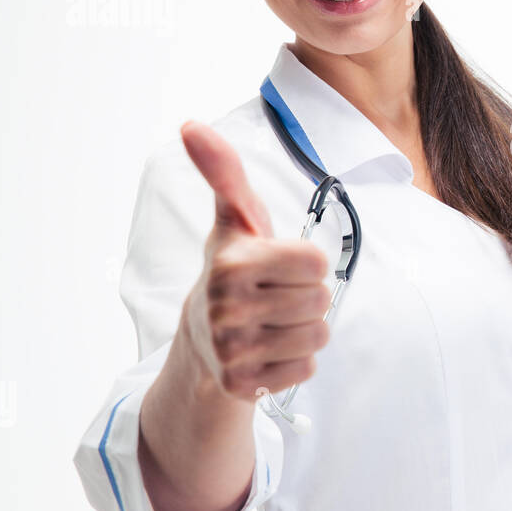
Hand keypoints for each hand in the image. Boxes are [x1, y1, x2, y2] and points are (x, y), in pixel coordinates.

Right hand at [178, 120, 331, 402]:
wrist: (202, 340)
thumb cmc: (233, 269)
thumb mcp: (234, 219)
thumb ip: (224, 172)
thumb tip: (191, 124)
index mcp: (232, 264)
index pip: (316, 265)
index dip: (306, 264)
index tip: (280, 266)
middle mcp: (227, 309)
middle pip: (320, 301)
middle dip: (306, 297)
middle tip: (275, 297)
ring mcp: (232, 351)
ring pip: (317, 337)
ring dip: (303, 329)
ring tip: (273, 322)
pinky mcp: (241, 386)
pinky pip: (305, 370)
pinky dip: (295, 361)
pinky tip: (268, 350)